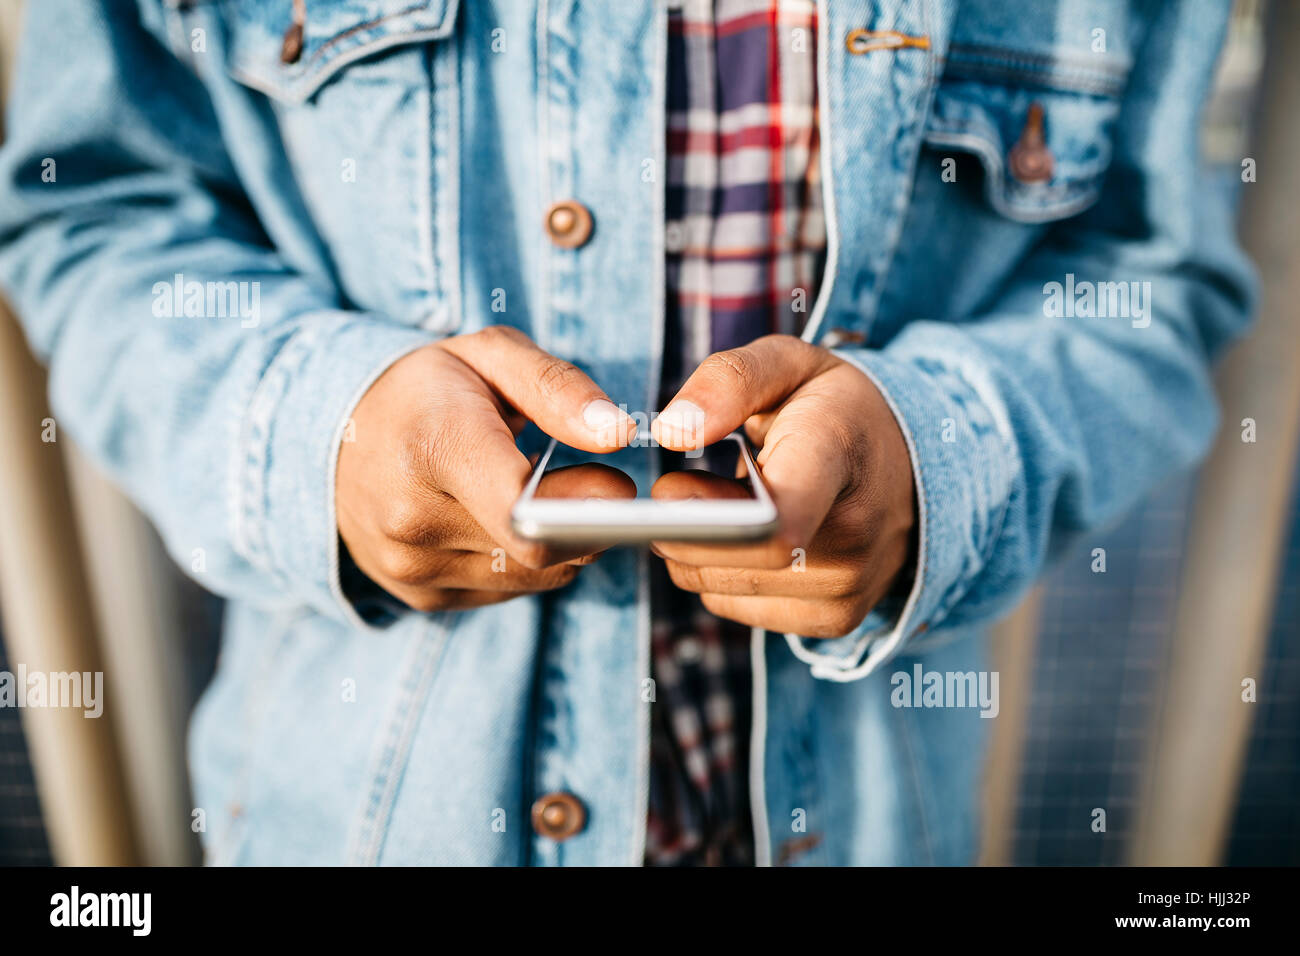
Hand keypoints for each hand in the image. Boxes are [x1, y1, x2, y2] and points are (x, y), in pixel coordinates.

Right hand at [337, 326, 636, 611]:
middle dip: (582, 520)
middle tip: (589, 480)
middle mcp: (412, 518)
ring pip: (533, 576)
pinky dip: (523, 562)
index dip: (585, 507)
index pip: (522, 515)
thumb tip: (617, 433)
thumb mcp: (491, 356)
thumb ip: (559, 388)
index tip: (616, 483)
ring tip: (535, 492)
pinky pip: (508, 590)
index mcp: (433, 448)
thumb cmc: (427, 388)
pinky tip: (502, 519)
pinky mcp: (419, 596)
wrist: (333, 432)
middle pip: (539, 549)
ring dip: (556, 543)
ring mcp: (410, 566)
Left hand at [650, 335, 915, 637]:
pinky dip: (723, 575)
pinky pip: (736, 607)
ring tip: (729, 505)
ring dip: (699, 551)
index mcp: (835, 454)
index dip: (708, 522)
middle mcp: (853, 532)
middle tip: (682, 486)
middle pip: (731, 558)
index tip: (669, 490)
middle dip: (683, 525)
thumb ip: (728, 380)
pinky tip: (748, 538)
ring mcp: (849, 584)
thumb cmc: (835, 409)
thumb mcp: (788, 365)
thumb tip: (672, 430)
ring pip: (719, 587)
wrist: (912, 463)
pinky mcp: (836, 619)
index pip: (777, 522)